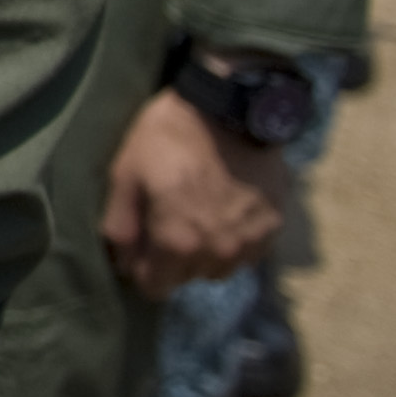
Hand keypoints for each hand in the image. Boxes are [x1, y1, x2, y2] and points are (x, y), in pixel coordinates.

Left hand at [103, 85, 286, 293]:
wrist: (230, 108)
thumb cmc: (168, 138)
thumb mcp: (125, 175)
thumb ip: (120, 227)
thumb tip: (122, 264)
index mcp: (178, 244)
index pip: (156, 288)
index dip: (142, 269)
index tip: (141, 246)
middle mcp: (220, 253)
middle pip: (188, 278)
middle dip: (173, 260)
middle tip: (168, 220)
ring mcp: (252, 242)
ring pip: (221, 268)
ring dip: (206, 253)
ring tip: (198, 216)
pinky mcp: (275, 226)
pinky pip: (248, 251)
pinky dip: (234, 240)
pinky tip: (225, 209)